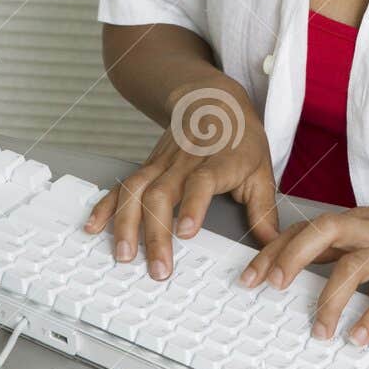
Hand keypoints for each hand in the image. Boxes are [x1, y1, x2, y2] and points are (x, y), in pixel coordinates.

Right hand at [84, 72, 278, 279]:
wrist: (213, 100)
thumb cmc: (240, 139)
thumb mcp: (262, 170)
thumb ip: (264, 210)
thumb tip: (275, 246)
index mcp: (219, 162)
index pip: (203, 181)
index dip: (194, 205)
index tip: (187, 232)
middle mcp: (186, 162)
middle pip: (163, 194)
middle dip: (156, 233)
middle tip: (158, 267)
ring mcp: (162, 164)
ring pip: (137, 191)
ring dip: (126, 224)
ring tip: (123, 254)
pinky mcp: (147, 166)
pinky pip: (122, 185)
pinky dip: (106, 206)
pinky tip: (94, 226)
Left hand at [235, 195, 368, 344]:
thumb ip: (353, 242)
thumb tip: (314, 263)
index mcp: (365, 221)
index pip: (310, 228)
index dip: (277, 249)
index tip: (250, 273)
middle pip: (322, 233)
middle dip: (289, 259)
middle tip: (266, 288)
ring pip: (354, 266)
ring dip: (329, 300)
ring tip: (319, 331)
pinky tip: (360, 337)